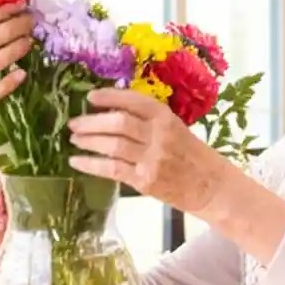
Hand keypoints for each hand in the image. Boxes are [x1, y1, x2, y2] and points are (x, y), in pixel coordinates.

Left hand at [67, 88, 234, 213]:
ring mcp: (152, 159)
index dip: (110, 97)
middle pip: (119, 123)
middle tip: (74, 123)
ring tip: (75, 139)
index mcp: (167, 118)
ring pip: (112, 145)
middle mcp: (159, 136)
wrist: (211, 187)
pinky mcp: (145, 181)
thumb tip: (111, 111)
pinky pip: (112, 169)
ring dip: (89, 141)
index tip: (91, 97)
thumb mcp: (175, 128)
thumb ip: (148, 120)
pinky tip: (77, 161)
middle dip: (92, 122)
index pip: (134, 102)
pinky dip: (91, 164)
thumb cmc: (191, 155)